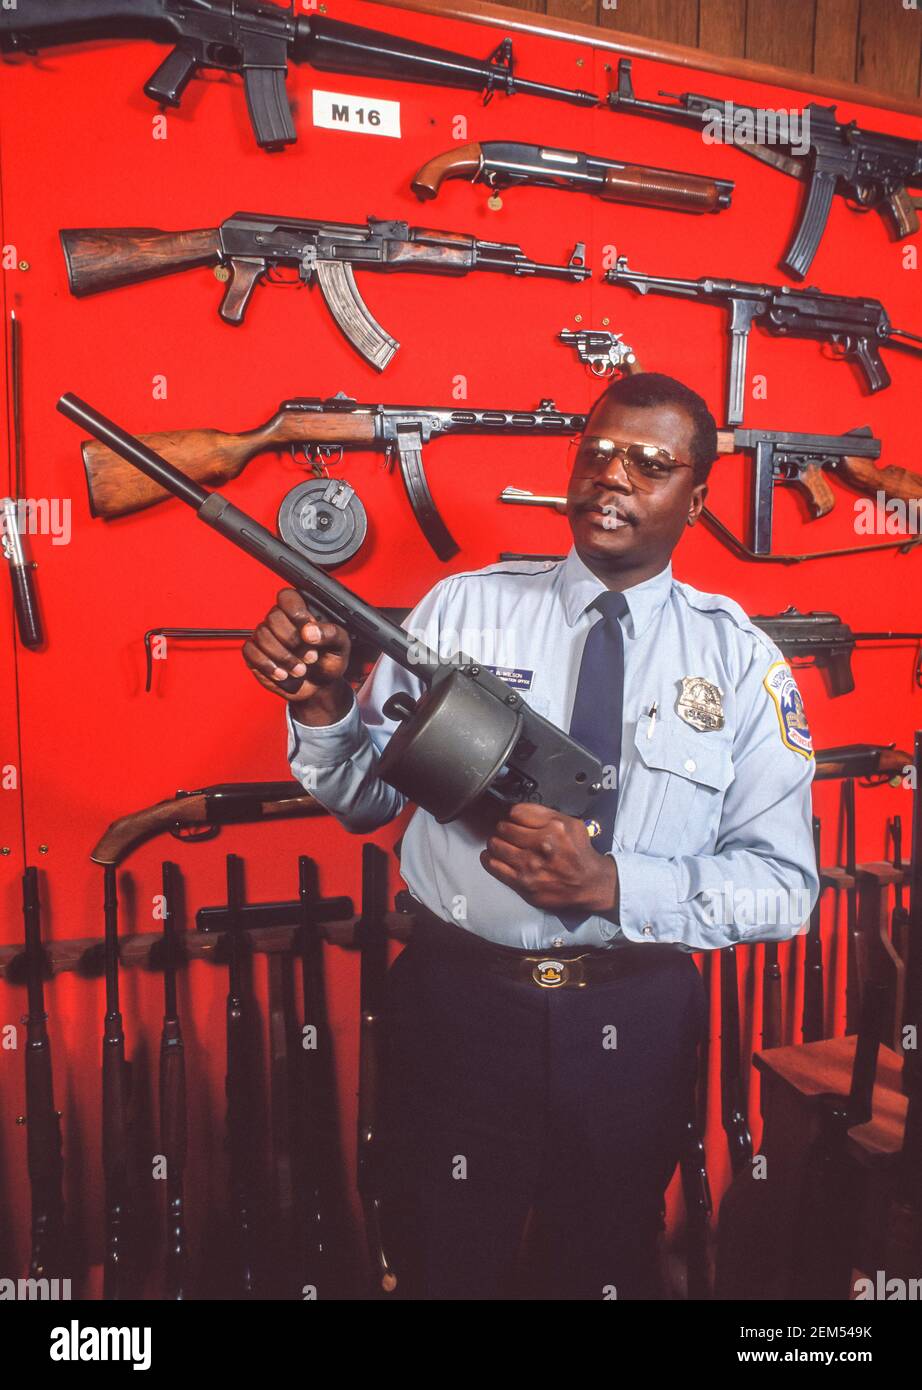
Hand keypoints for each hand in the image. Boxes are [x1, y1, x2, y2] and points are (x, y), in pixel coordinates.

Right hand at [243, 587, 351, 715]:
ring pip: (262, 635)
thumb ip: (330, 633)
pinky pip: (250, 651)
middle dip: (292, 641)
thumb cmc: (330, 661)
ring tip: (300, 671)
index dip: (295, 612)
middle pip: (274, 618)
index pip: (288, 597)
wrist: (320, 686)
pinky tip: (282, 675)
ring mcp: (265, 636)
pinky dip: (267, 664)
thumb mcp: (340, 646)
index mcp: (301, 611)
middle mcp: (280, 620)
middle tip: (310, 658)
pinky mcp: (255, 654)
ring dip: (282, 657)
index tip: (308, 631)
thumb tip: (308, 631)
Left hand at [480, 804, 618, 913]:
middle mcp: (542, 845)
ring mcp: (531, 865)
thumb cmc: (580, 854)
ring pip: (495, 844)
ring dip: (496, 843)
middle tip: (507, 832)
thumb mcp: (572, 824)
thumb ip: (545, 814)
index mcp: (554, 827)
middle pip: (503, 827)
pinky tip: (493, 857)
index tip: (514, 819)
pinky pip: (493, 865)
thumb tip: (519, 810)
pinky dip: (489, 859)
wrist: (589, 883)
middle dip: (504, 828)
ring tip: (501, 844)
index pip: (516, 812)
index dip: (513, 815)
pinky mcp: (523, 882)